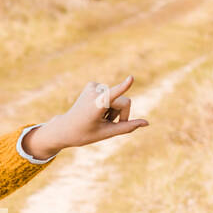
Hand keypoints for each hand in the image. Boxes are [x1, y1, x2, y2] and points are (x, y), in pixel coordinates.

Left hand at [21, 75, 147, 159]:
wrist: (65, 128)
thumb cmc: (85, 134)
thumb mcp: (107, 133)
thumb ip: (127, 127)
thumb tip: (147, 123)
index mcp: (96, 106)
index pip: (112, 95)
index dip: (123, 87)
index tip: (131, 78)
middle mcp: (94, 92)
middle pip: (124, 102)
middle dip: (120, 114)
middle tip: (106, 124)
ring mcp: (93, 86)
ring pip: (117, 98)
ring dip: (112, 110)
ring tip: (98, 118)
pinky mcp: (92, 84)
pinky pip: (110, 93)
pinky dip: (106, 103)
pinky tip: (95, 110)